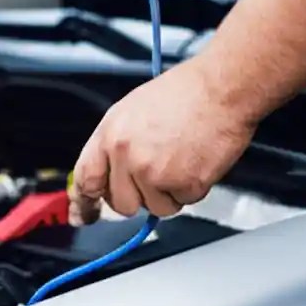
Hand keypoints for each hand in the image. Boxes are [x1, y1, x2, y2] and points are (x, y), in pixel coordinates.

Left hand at [69, 59, 257, 224]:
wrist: (220, 89)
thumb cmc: (181, 94)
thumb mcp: (129, 112)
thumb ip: (112, 146)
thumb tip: (104, 175)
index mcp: (109, 135)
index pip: (86, 180)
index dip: (85, 202)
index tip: (86, 215)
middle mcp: (126, 156)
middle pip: (120, 203)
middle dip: (137, 196)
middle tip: (155, 174)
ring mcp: (154, 172)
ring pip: (154, 208)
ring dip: (168, 193)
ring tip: (180, 160)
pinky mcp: (184, 184)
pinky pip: (183, 202)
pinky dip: (191, 189)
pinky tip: (195, 162)